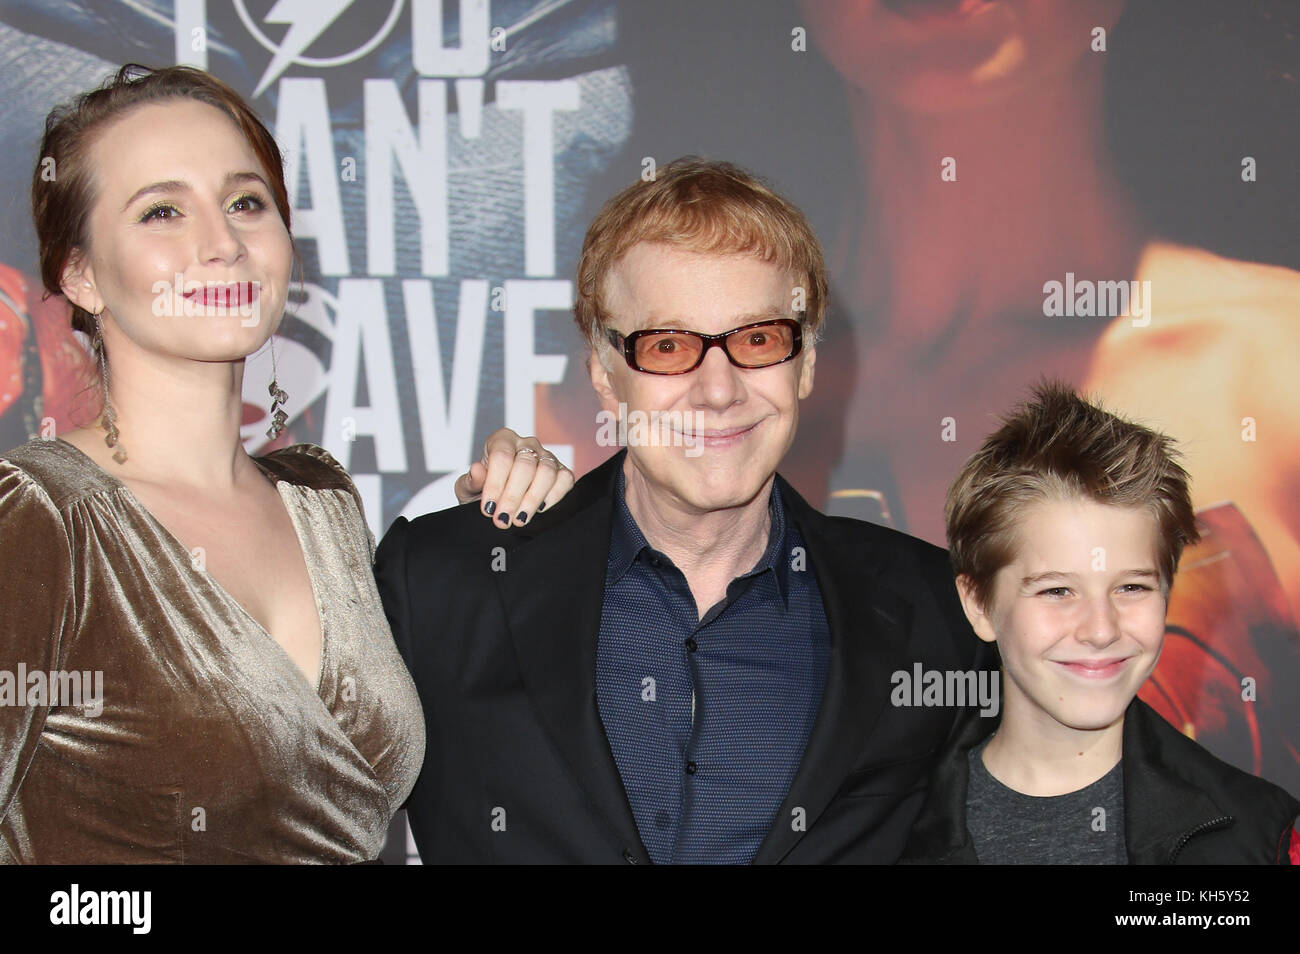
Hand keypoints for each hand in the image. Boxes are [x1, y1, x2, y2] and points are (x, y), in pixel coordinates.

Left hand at [454, 428, 575, 526]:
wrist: (499, 504)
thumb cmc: (483, 492)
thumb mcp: (469, 489)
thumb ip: (471, 481)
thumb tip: (477, 470)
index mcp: (502, 440)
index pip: (501, 456)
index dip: (495, 483)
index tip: (488, 508)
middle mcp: (526, 444)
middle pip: (525, 465)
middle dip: (513, 496)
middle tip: (503, 519)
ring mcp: (547, 457)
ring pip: (547, 472)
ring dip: (533, 499)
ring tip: (520, 519)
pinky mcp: (562, 472)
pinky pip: (565, 479)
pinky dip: (554, 496)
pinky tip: (540, 510)